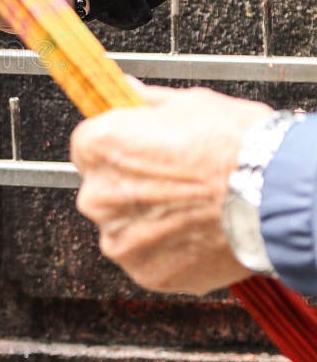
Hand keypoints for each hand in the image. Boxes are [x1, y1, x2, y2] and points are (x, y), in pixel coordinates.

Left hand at [70, 83, 273, 294]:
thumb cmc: (233, 147)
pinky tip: (193, 232)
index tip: (139, 149)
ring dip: (146, 219)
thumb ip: (145, 102)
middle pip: (103, 187)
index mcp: (97, 147)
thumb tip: (127, 90)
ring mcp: (119, 237)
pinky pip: (146, 256)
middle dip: (129, 184)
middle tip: (171, 181)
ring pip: (123, 225)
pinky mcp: (145, 271)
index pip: (88, 145)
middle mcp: (97, 195)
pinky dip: (165, 248)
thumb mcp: (187, 103)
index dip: (118, 146)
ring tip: (188, 209)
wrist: (273, 196)